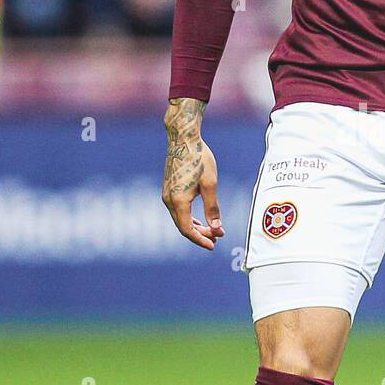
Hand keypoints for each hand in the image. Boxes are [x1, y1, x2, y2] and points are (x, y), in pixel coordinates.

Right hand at [162, 98, 224, 248]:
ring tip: (211, 230)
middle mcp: (168, 200)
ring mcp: (166, 194)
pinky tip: (199, 219)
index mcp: (178, 201)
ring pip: (180, 219)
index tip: (213, 246)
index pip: (187, 229)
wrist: (183, 139)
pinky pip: (177, 210)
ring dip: (195, 226)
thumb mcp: (210, 184)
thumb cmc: (199, 158)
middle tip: (218, 237)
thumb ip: (213, 207)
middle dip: (200, 234)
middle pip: (183, 226)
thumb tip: (217, 227)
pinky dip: (189, 217)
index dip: (200, 240)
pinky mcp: (168, 189)